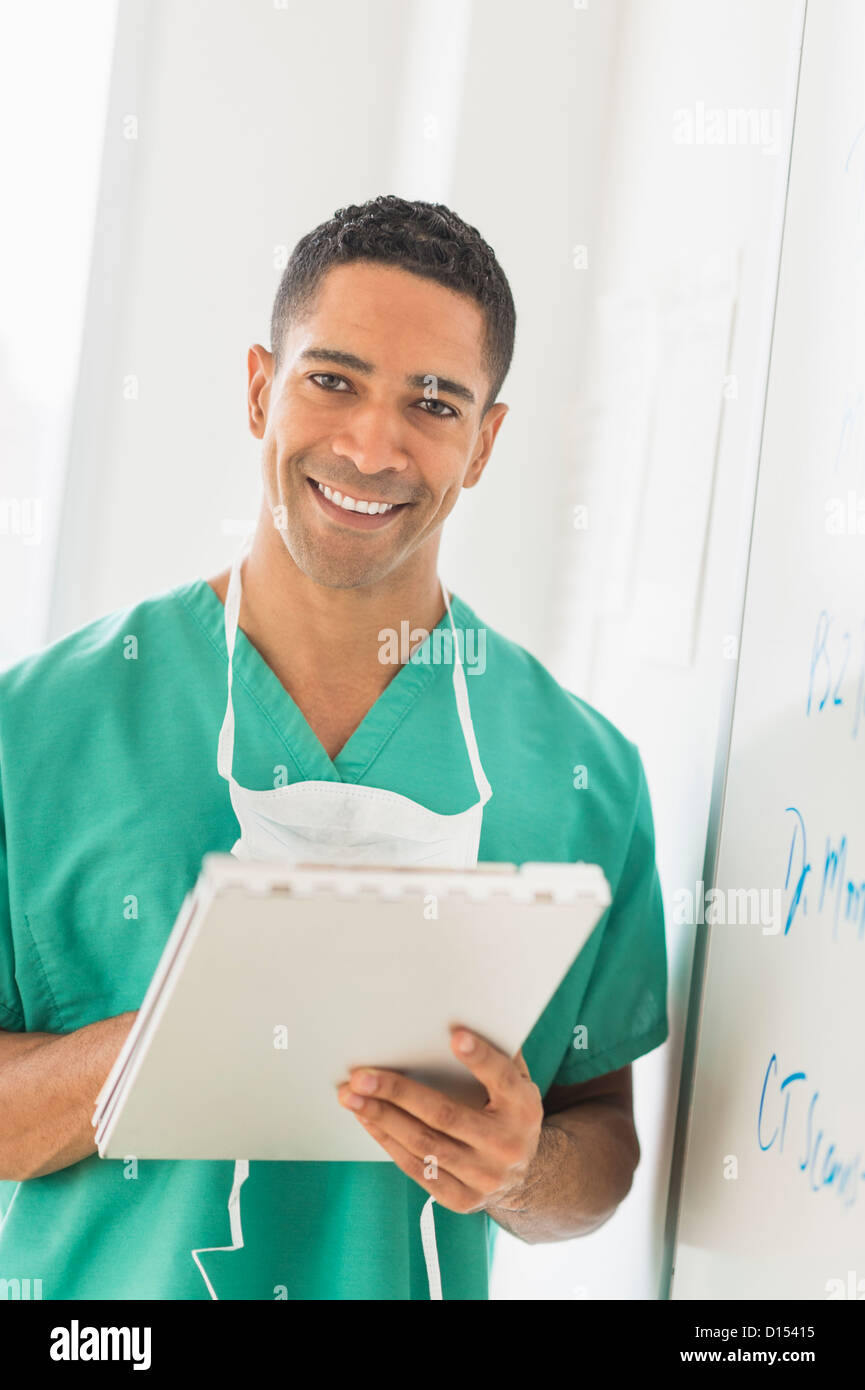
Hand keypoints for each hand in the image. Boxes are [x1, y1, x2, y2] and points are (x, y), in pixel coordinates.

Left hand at [336, 1029, 543, 1214]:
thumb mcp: (516, 1082)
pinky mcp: (462, 1199)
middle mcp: (507, 1146)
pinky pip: (416, 1168)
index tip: (455, 1036)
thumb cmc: (508, 1111)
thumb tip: (460, 1018)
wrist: (523, 1175)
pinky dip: (387, 1140)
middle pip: (445, 1115)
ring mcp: (484, 1177)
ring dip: (381, 1118)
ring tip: (352, 1097)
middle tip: (361, 1076)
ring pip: (424, 1144)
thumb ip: (496, 1054)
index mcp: (523, 1108)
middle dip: (398, 1093)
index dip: (479, 1057)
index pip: (501, 1077)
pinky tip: (367, 1120)